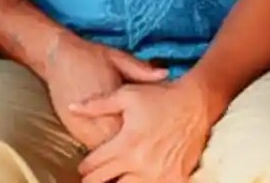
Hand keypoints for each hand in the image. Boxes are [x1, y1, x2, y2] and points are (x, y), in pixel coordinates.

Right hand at [40, 34, 167, 148]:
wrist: (57, 56)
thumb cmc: (91, 56)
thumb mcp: (118, 58)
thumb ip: (141, 71)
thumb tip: (165, 74)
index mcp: (112, 102)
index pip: (132, 128)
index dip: (143, 131)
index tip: (154, 127)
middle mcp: (96, 120)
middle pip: (118, 143)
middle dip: (129, 141)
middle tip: (143, 136)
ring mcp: (82, 127)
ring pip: (103, 148)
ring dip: (114, 145)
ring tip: (126, 137)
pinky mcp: (72, 129)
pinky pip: (90, 144)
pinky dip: (101, 143)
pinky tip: (110, 135)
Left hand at [72, 78, 211, 182]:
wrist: (197, 104)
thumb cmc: (160, 97)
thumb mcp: (127, 95)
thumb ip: (97, 104)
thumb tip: (71, 107)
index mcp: (126, 146)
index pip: (93, 168)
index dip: (84, 167)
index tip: (84, 166)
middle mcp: (141, 165)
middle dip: (95, 180)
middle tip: (94, 176)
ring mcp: (159, 176)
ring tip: (114, 177)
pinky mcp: (175, 180)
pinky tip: (136, 177)